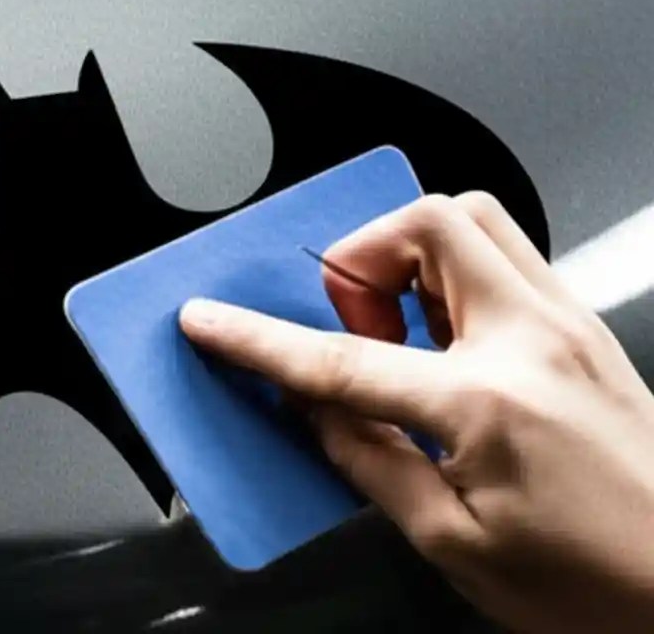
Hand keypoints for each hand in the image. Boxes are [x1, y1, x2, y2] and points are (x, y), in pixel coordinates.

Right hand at [180, 192, 653, 633]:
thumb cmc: (596, 586)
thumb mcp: (452, 544)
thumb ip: (369, 460)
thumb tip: (315, 409)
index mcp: (488, 405)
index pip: (341, 357)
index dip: (260, 340)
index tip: (211, 321)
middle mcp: (536, 343)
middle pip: (429, 224)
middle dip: (359, 257)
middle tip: (348, 325)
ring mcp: (570, 328)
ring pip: (475, 223)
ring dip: (412, 259)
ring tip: (395, 331)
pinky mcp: (587, 334)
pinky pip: (507, 259)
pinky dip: (454, 277)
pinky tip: (442, 342)